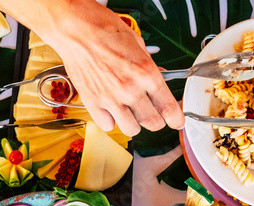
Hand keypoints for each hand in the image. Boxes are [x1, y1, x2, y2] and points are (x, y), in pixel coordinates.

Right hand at [46, 5, 183, 135]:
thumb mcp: (138, 44)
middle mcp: (130, 89)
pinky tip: (111, 109)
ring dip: (134, 123)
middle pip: (152, 122)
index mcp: (146, 73)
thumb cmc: (105, 30)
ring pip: (131, 129)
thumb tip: (158, 78)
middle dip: (156, 121)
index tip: (176, 122)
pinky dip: (111, 121)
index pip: (168, 108)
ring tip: (131, 113)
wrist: (77, 29)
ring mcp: (110, 99)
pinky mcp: (92, 103)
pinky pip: (107, 125)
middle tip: (154, 115)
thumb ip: (150, 66)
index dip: (176, 119)